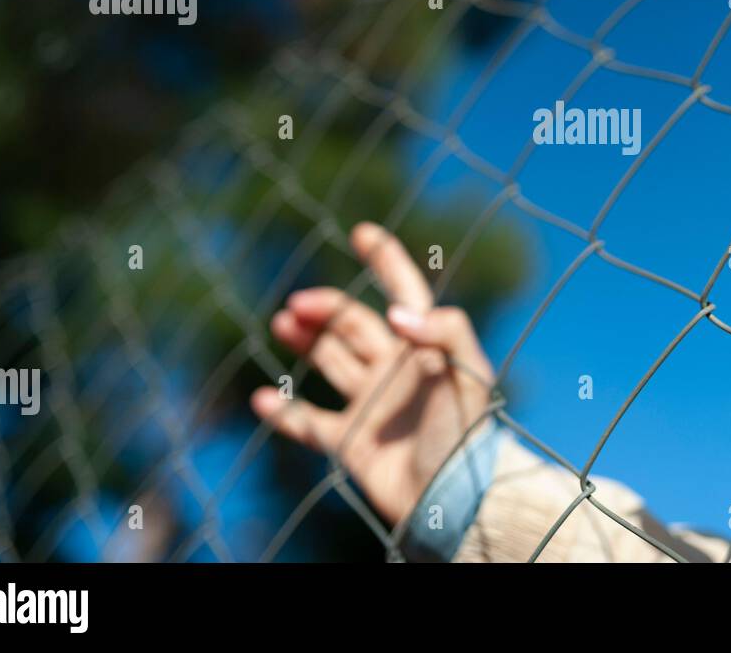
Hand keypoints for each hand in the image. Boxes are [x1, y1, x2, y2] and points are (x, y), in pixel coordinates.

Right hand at [250, 223, 493, 525]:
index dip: (387, 262)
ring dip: (305, 340)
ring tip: (282, 323)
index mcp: (424, 347)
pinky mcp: (350, 442)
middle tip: (298, 306)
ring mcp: (370, 404)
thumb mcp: (469, 373)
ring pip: (330, 361)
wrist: (451, 498)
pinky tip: (261, 400)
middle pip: (352, 324)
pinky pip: (309, 423)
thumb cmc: (464, 433)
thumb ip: (445, 330)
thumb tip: (396, 311)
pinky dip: (284, 413)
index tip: (362, 232)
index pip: (405, 293)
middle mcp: (394, 369)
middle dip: (325, 308)